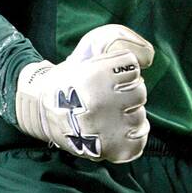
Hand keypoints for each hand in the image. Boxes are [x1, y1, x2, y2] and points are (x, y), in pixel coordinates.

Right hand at [14, 24, 154, 161]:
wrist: (42, 112)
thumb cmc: (69, 81)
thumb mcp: (87, 54)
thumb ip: (119, 44)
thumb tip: (149, 56)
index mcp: (95, 76)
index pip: (132, 65)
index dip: (121, 69)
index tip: (106, 75)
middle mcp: (101, 102)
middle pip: (140, 90)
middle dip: (126, 92)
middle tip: (107, 97)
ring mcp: (107, 128)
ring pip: (140, 116)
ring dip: (128, 114)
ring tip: (107, 115)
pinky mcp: (112, 148)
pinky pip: (140, 139)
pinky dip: (133, 136)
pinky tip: (117, 130)